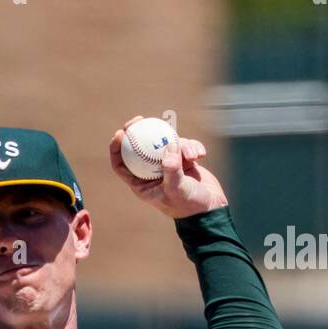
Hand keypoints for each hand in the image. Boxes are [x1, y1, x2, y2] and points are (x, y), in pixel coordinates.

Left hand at [109, 116, 228, 218]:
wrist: (211, 209)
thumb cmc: (189, 205)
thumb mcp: (178, 190)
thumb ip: (172, 170)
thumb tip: (169, 150)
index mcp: (141, 183)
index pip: (121, 164)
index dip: (117, 147)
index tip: (121, 133)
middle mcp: (152, 172)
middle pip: (139, 147)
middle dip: (138, 131)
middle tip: (141, 119)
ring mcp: (167, 165)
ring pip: (166, 144)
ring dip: (181, 145)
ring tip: (192, 156)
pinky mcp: (183, 160)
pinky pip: (184, 146)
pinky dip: (193, 147)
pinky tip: (201, 155)